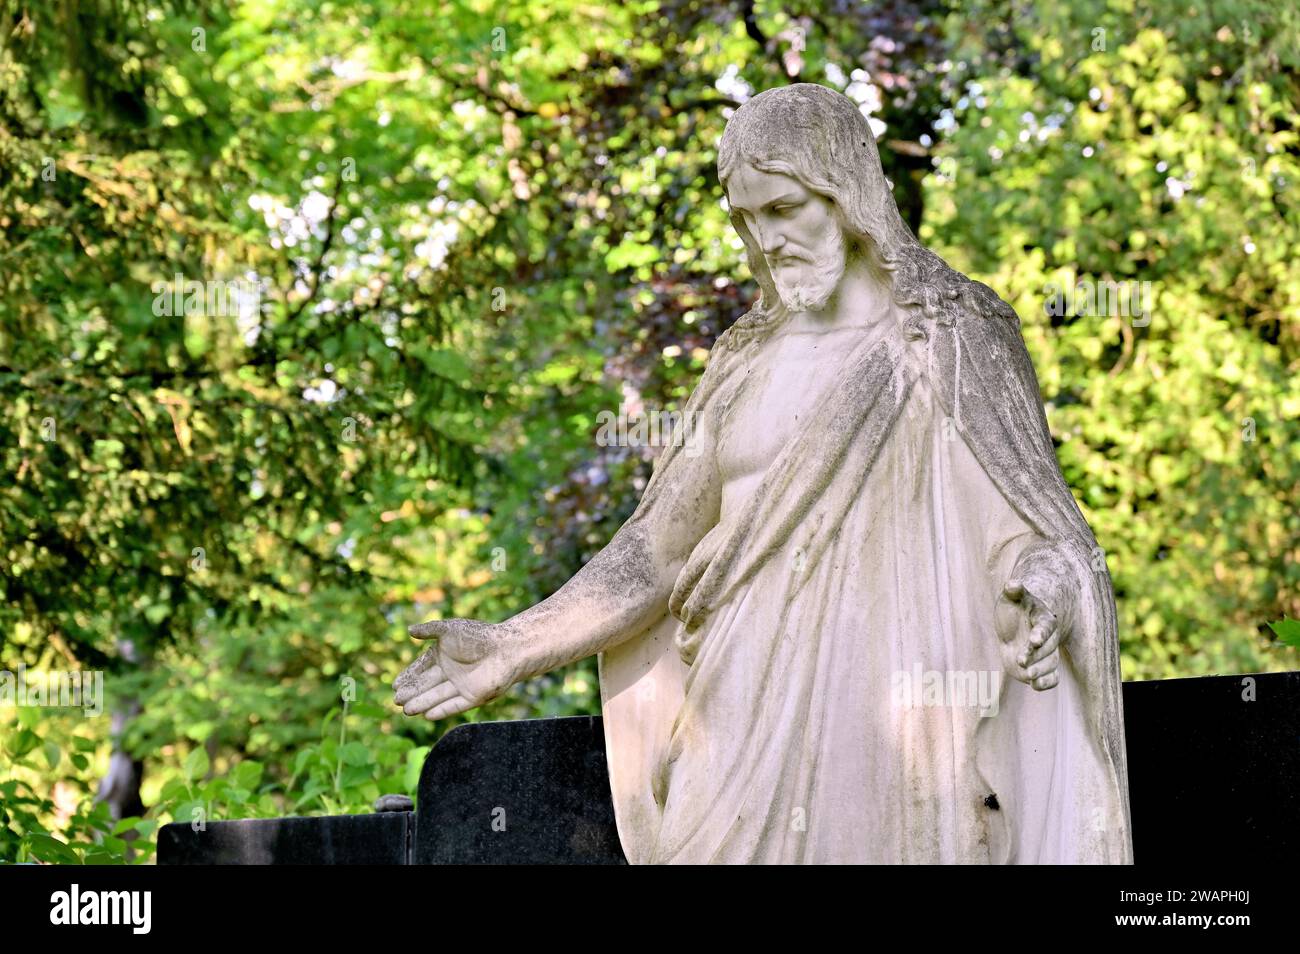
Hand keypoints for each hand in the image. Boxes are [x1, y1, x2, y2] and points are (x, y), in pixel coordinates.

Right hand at [392, 619, 517, 720]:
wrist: (506, 649)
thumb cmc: (478, 636)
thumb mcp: (450, 629)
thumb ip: (430, 630)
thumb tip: (409, 630)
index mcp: (445, 654)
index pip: (422, 668)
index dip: (409, 676)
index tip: (395, 685)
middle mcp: (452, 671)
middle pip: (427, 684)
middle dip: (412, 692)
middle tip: (396, 700)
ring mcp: (462, 685)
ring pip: (437, 696)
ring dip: (422, 703)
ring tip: (405, 710)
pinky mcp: (473, 697)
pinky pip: (454, 706)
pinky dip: (441, 710)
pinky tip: (427, 715)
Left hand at [995, 579, 1065, 690]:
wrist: (1016, 626)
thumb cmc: (1014, 609)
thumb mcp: (1010, 598)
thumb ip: (1013, 591)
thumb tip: (1012, 583)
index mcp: (1043, 619)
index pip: (1045, 626)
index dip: (1041, 634)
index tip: (1033, 641)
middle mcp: (1048, 638)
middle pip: (1046, 648)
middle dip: (1035, 656)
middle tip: (1021, 661)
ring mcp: (1047, 653)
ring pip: (1049, 664)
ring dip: (1039, 671)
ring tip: (1026, 674)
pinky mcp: (1043, 667)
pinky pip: (1051, 678)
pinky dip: (1045, 683)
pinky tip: (1035, 685)